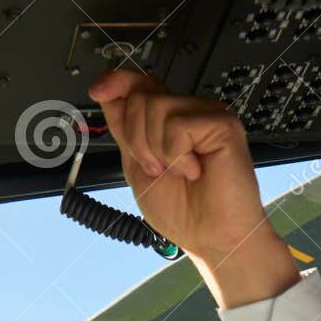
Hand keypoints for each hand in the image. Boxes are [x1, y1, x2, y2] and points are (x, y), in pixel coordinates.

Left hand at [86, 68, 300, 308]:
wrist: (212, 238)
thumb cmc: (183, 212)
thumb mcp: (137, 167)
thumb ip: (124, 129)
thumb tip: (106, 92)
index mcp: (169, 120)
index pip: (140, 84)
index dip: (117, 82)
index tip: (98, 91)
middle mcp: (189, 111)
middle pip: (141, 97)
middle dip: (137, 139)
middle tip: (159, 169)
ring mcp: (207, 114)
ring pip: (156, 107)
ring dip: (156, 150)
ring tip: (179, 172)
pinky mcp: (222, 124)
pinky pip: (177, 126)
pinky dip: (177, 156)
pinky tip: (196, 171)